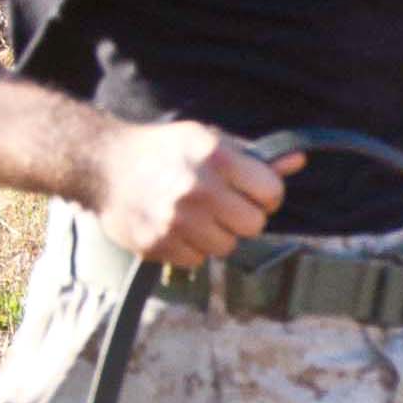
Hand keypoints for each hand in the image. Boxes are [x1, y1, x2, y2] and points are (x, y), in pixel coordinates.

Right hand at [86, 122, 305, 266]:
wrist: (104, 164)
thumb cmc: (165, 150)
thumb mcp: (210, 141)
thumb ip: (255, 158)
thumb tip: (299, 161)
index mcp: (215, 156)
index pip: (271, 193)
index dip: (266, 195)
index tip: (251, 192)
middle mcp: (197, 188)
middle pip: (253, 226)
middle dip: (244, 218)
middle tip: (224, 207)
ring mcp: (176, 219)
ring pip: (226, 247)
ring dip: (217, 235)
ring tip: (197, 215)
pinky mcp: (158, 244)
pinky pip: (197, 260)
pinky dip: (191, 248)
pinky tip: (176, 227)